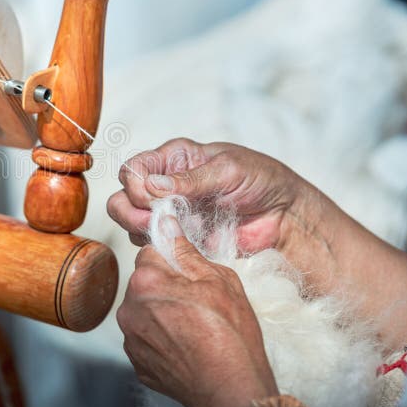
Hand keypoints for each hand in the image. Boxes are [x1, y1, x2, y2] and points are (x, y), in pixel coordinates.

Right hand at [107, 138, 325, 268]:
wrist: (283, 216)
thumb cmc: (261, 181)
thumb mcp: (228, 170)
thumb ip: (190, 180)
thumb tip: (152, 185)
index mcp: (174, 159)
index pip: (133, 169)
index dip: (135, 185)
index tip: (153, 198)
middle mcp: (164, 185)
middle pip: (122, 197)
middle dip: (129, 212)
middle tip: (151, 221)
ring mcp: (169, 214)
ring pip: (130, 224)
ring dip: (141, 231)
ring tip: (169, 233)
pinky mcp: (178, 238)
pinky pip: (152, 245)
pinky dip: (157, 247)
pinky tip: (178, 244)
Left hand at [117, 215, 277, 406]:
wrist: (231, 389)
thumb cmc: (230, 335)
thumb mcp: (218, 280)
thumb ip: (186, 251)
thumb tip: (168, 226)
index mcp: (146, 282)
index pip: (151, 253)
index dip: (173, 260)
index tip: (190, 273)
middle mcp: (130, 309)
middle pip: (145, 284)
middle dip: (166, 288)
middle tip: (199, 303)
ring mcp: (131, 339)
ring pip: (145, 312)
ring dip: (162, 314)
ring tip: (195, 328)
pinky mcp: (137, 362)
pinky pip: (146, 339)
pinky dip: (162, 340)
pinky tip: (187, 346)